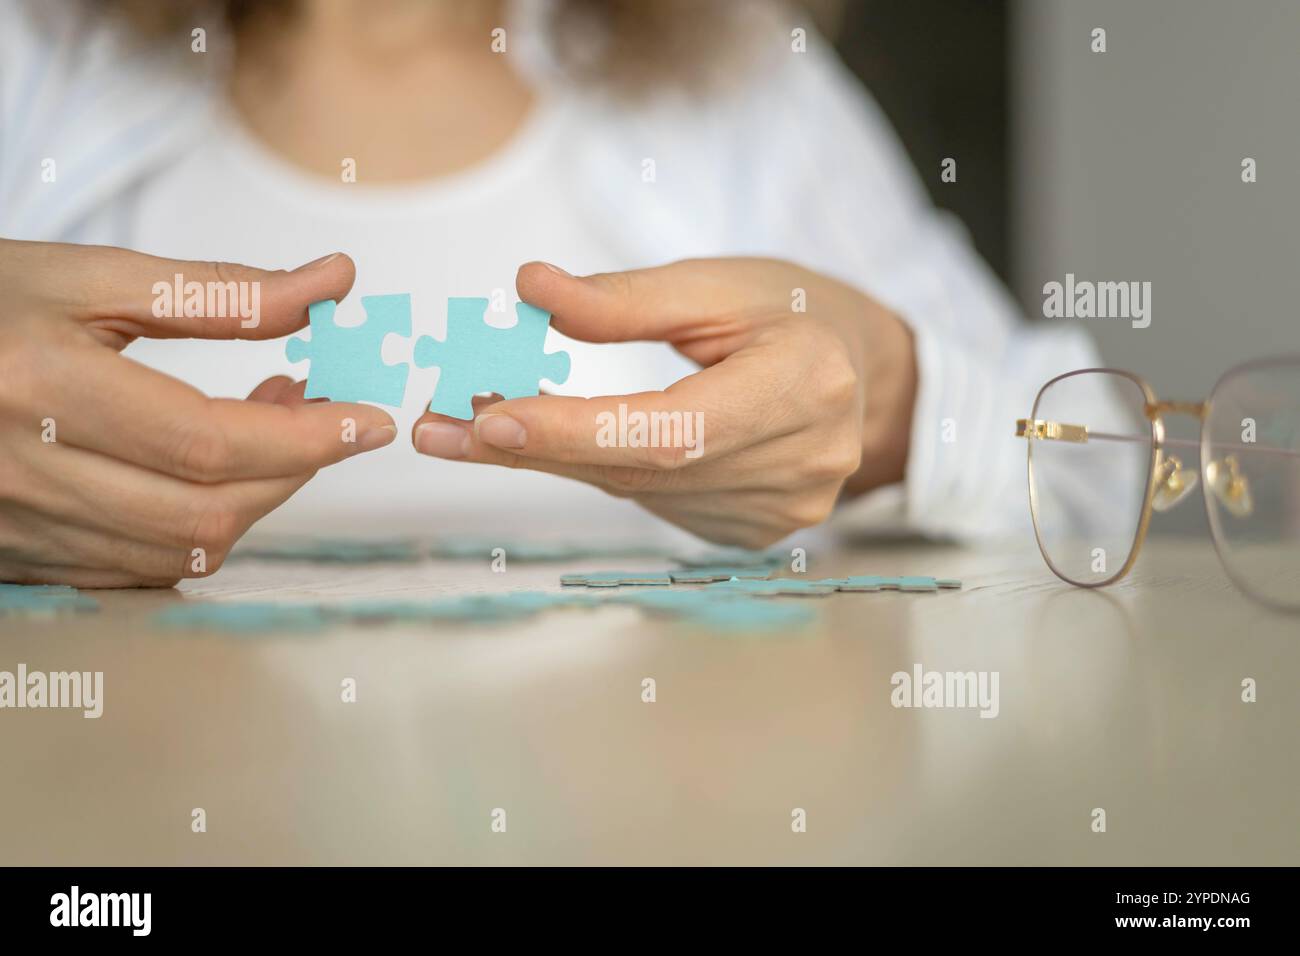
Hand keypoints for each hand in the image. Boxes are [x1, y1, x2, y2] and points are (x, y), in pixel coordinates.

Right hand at [0, 241, 395, 586]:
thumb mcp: (88, 276)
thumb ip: (216, 293)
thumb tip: (333, 284)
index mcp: (39, 386)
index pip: (210, 441)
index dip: (308, 438)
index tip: (370, 419)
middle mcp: (25, 470)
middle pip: (205, 511)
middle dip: (290, 472)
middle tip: (322, 416)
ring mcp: (20, 527)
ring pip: (180, 551)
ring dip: (253, 500)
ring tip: (267, 433)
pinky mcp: (23, 557)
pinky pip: (141, 570)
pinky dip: (200, 532)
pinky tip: (210, 479)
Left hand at [412, 258, 915, 546]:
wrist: (865, 377)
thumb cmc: (795, 314)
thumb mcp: (719, 282)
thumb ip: (625, 297)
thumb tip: (528, 288)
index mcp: (805, 389)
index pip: (675, 430)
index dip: (579, 432)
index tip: (490, 417)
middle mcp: (799, 466)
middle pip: (641, 470)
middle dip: (533, 448)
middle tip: (439, 427)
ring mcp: (781, 512)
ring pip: (637, 493)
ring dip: (553, 460)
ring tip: (479, 421)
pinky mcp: (755, 533)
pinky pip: (654, 504)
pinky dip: (599, 471)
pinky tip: (559, 442)